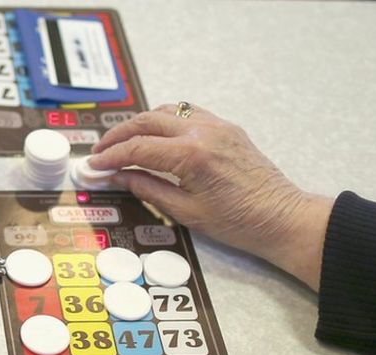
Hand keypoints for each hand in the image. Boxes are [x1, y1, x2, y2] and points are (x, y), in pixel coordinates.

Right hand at [89, 103, 333, 290]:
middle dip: (120, 134)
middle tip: (102, 150)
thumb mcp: (186, 212)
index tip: (95, 164)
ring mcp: (218, 125)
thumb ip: (149, 189)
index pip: (139, 148)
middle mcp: (203, 131)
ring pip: (168, 110)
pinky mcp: (228, 128)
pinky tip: (157, 135)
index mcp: (192, 155)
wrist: (281, 217)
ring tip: (125, 141)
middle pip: (148, 120)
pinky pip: (188, 113)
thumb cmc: (239, 222)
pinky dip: (166, 119)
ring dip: (142, 122)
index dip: (112, 156)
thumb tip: (119, 176)